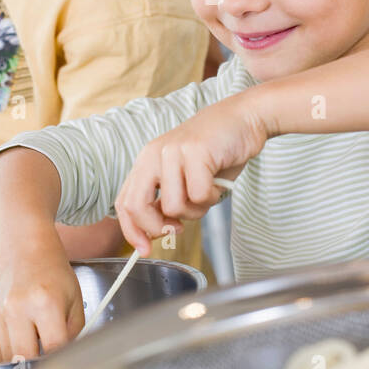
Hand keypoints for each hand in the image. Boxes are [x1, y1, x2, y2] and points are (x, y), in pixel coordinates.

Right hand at [0, 233, 84, 361]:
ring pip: (11, 360)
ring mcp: (1, 318)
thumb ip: (74, 334)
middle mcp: (18, 310)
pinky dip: (15, 354)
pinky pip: (2, 353)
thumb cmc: (54, 276)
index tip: (66, 361)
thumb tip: (66, 359)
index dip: (62, 359)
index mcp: (44, 303)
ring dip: (26, 362)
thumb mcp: (75, 301)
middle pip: (26, 359)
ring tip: (39, 347)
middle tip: (51, 362)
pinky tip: (26, 340)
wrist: (26, 256)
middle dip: (41, 366)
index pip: (53, 348)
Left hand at [114, 94, 267, 253]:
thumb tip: (157, 232)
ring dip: (196, 210)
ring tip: (208, 191)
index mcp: (146, 161)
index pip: (125, 202)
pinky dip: (213, 196)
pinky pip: (199, 195)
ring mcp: (173, 151)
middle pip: (138, 206)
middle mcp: (154, 154)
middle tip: (176, 229)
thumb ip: (168, 200)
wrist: (243, 118)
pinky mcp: (195, 151)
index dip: (132, 231)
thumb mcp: (184, 177)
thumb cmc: (216, 153)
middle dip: (156, 227)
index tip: (144, 250)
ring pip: (173, 206)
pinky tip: (218, 181)